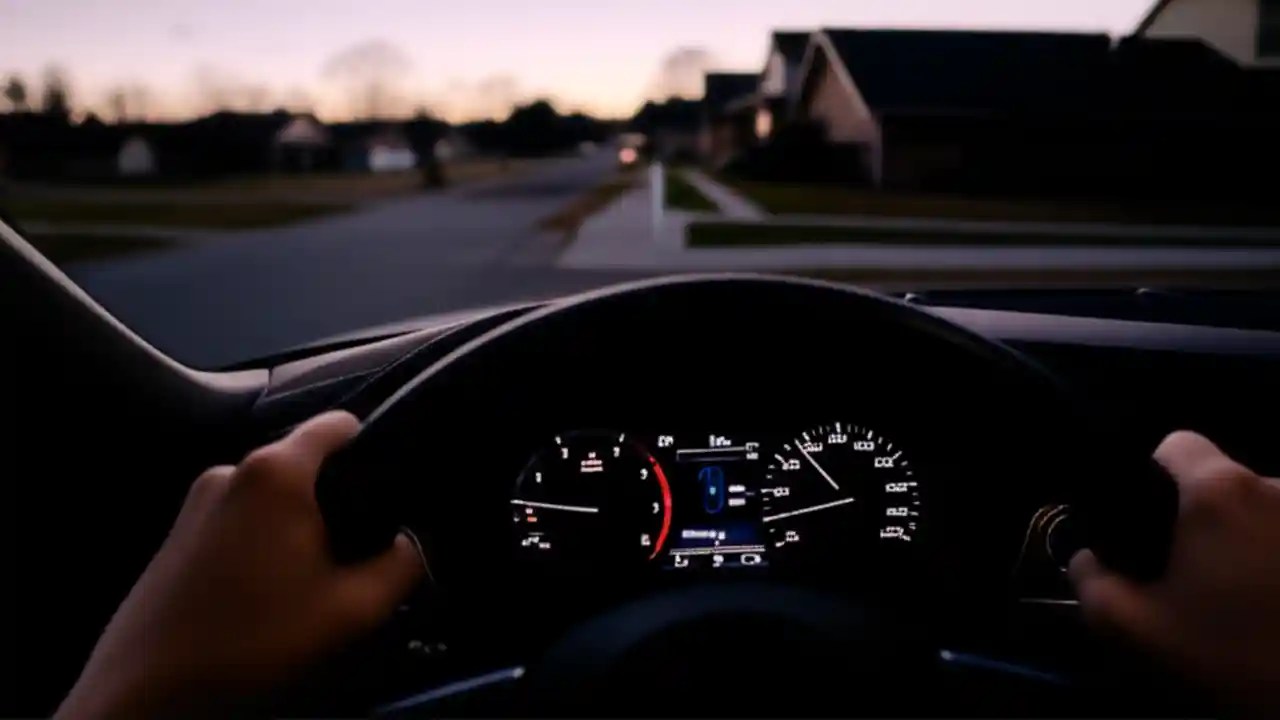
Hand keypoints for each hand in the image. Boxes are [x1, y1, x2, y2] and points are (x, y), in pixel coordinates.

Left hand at [56, 411, 424, 718]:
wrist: (148, 693)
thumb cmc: (253, 642)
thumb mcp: (353, 611)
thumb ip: (402, 565)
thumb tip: (411, 544)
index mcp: (276, 472)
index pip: (341, 424)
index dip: (377, 448)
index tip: (392, 494)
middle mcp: (231, 470)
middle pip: (308, 467)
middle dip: (337, 505)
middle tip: (355, 559)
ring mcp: (196, 501)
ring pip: (274, 500)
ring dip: (298, 532)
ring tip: (311, 587)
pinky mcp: (177, 534)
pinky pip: (242, 522)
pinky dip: (264, 548)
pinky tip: (269, 598)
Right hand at [1070, 431, 1279, 713]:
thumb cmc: (1227, 655)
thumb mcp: (1135, 631)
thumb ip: (1091, 582)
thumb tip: (1087, 558)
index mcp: (1220, 493)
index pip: (1177, 444)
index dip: (1151, 477)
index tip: (1147, 526)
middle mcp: (1278, 489)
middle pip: (1222, 484)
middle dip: (1203, 522)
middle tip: (1190, 577)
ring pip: (1263, 514)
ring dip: (1248, 543)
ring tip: (1239, 598)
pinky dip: (1273, 560)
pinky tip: (1269, 603)